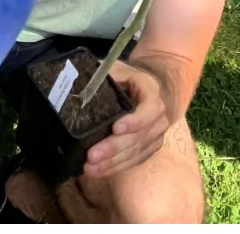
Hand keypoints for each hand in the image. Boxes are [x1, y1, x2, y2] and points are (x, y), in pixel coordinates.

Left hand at [81, 61, 169, 178]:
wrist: (143, 87)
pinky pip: (134, 161)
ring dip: (112, 163)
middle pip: (139, 137)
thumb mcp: (117, 68)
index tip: (115, 128)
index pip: (149, 109)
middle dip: (114, 148)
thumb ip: (104, 75)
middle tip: (92, 156)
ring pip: (135, 153)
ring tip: (90, 168)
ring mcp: (156, 135)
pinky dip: (116, 167)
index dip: (134, 121)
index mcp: (151, 91)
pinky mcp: (149, 148)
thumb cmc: (126, 76)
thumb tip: (81, 86)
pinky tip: (99, 172)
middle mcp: (158, 117)